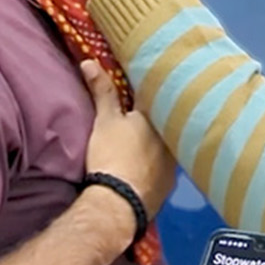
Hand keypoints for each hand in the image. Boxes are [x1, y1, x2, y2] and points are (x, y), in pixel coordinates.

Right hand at [81, 60, 175, 219]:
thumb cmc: (112, 154)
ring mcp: (174, 163)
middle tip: (147, 114)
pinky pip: (166, 167)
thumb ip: (102, 91)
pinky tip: (150, 165)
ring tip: (149, 139)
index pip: (159, 96)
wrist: (119, 202)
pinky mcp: (169, 185)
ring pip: (170, 145)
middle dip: (159, 117)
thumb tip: (90, 62)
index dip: (150, 90)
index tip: (146, 85)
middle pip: (167, 121)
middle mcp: (173, 138)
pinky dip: (159, 164)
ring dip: (161, 142)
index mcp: (160, 117)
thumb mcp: (105, 120)